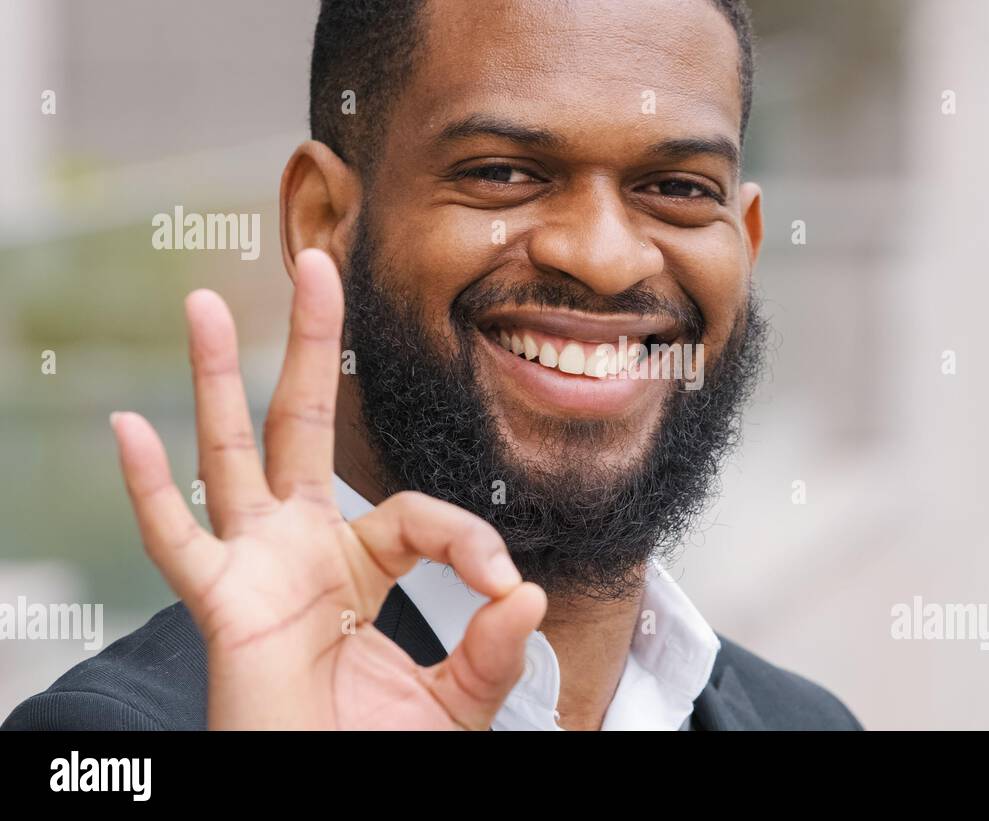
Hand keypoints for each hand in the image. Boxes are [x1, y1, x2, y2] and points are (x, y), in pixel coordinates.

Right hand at [109, 248, 546, 728]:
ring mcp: (256, 571)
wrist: (332, 792)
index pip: (417, 513)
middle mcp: (301, 552)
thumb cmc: (381, 753)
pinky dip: (149, 490)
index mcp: (358, 567)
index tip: (508, 585)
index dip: (470, 540)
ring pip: (232, 457)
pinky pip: (177, 544)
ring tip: (205, 302)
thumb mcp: (459, 699)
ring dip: (215, 379)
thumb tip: (527, 592)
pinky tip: (126, 426)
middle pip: (303, 427)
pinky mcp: (223, 608)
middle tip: (319, 264)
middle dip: (311, 345)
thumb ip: (493, 648)